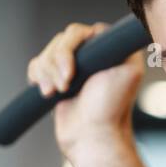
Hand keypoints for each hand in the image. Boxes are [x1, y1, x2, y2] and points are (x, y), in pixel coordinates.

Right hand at [25, 21, 145, 159]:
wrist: (92, 138)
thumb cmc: (110, 109)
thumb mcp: (128, 70)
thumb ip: (124, 45)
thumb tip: (122, 28)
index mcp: (108, 49)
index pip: (78, 32)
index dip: (68, 50)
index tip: (70, 74)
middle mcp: (92, 55)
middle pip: (59, 41)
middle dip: (56, 65)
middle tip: (64, 87)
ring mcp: (74, 68)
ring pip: (46, 54)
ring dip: (46, 75)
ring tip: (55, 94)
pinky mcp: (57, 80)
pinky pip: (37, 65)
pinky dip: (37, 78)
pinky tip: (47, 93)